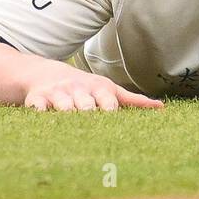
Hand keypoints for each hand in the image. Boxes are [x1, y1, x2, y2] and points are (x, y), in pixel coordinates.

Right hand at [23, 64, 164, 112]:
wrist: (46, 73)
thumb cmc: (85, 87)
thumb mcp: (108, 89)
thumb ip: (133, 101)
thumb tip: (161, 108)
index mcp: (98, 88)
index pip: (107, 100)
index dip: (109, 109)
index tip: (113, 118)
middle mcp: (78, 90)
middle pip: (85, 105)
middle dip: (88, 113)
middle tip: (92, 121)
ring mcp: (57, 94)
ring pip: (64, 107)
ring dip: (67, 114)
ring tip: (71, 125)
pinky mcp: (37, 99)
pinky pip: (37, 107)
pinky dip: (39, 112)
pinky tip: (42, 117)